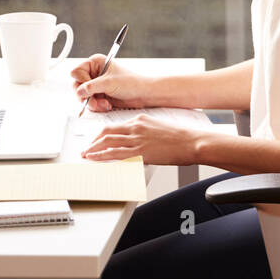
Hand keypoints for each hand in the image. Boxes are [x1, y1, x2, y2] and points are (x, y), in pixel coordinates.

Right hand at [71, 54, 149, 112]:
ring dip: (92, 103)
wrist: (143, 95)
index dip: (81, 81)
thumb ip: (92, 87)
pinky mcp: (98, 95)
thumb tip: (79, 92)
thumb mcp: (109, 83)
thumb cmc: (131, 83)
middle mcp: (93, 73)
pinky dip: (96, 106)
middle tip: (94, 101)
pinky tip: (107, 105)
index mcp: (95, 63)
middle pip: (76, 85)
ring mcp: (95, 85)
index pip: (76, 71)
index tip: (91, 87)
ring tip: (105, 104)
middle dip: (86, 96)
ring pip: (82, 96)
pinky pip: (89, 103)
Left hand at [81, 114, 205, 165]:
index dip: (104, 133)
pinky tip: (94, 159)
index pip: (117, 125)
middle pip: (107, 131)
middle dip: (94, 140)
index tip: (98, 138)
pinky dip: (101, 156)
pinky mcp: (139, 151)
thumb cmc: (182, 138)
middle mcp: (136, 127)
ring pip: (107, 141)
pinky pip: (114, 153)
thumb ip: (147, 134)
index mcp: (141, 119)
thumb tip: (141, 144)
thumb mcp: (161, 130)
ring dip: (93, 148)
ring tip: (86, 154)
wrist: (192, 142)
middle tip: (88, 147)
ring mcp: (137, 139)